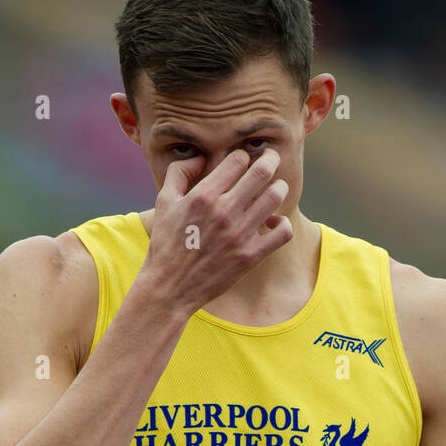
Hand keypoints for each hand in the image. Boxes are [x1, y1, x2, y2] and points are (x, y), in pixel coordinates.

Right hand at [138, 148, 293, 313]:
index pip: (238, 160)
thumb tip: (200, 158)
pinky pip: (282, 232)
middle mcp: (223, 212)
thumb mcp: (163, 202)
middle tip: (271, 159)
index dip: (242, 157)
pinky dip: (282, 223)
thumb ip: (179, 172)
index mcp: (203, 196)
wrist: (169, 288)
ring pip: (276, 197)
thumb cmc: (166, 244)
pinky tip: (273, 222)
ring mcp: (239, 234)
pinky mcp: (250, 256)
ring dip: (279, 188)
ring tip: (275, 189)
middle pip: (262, 172)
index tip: (242, 162)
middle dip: (270, 160)